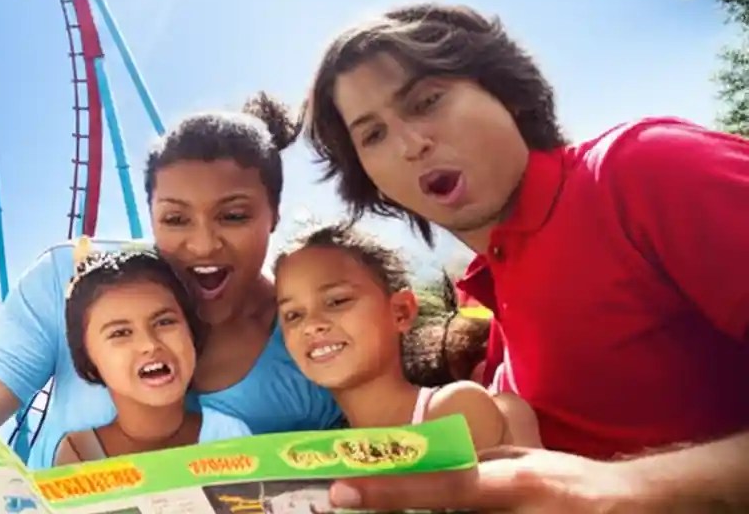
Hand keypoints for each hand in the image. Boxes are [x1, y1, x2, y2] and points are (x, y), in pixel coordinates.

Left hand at [327, 446, 647, 512]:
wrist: (633, 508)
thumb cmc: (569, 482)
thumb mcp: (519, 464)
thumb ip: (473, 469)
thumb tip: (421, 468)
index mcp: (511, 485)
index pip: (438, 488)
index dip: (387, 491)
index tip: (340, 492)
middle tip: (360, 509)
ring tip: (414, 508)